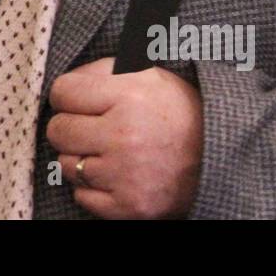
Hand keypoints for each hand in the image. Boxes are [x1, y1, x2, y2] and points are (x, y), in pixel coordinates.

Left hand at [47, 60, 202, 218]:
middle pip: (58, 130)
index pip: (62, 92)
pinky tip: (114, 174)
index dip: (68, 96)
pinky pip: (81, 196)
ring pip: (67, 165)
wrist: (217, 156)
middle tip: (92, 127)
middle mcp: (125, 135)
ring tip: (108, 151)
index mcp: (129, 95)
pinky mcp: (129, 206)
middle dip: (71, 127)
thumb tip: (64, 84)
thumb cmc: (175, 111)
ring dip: (81, 158)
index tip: (79, 101)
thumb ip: (102, 70)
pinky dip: (92, 187)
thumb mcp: (147, 74)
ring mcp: (125, 174)